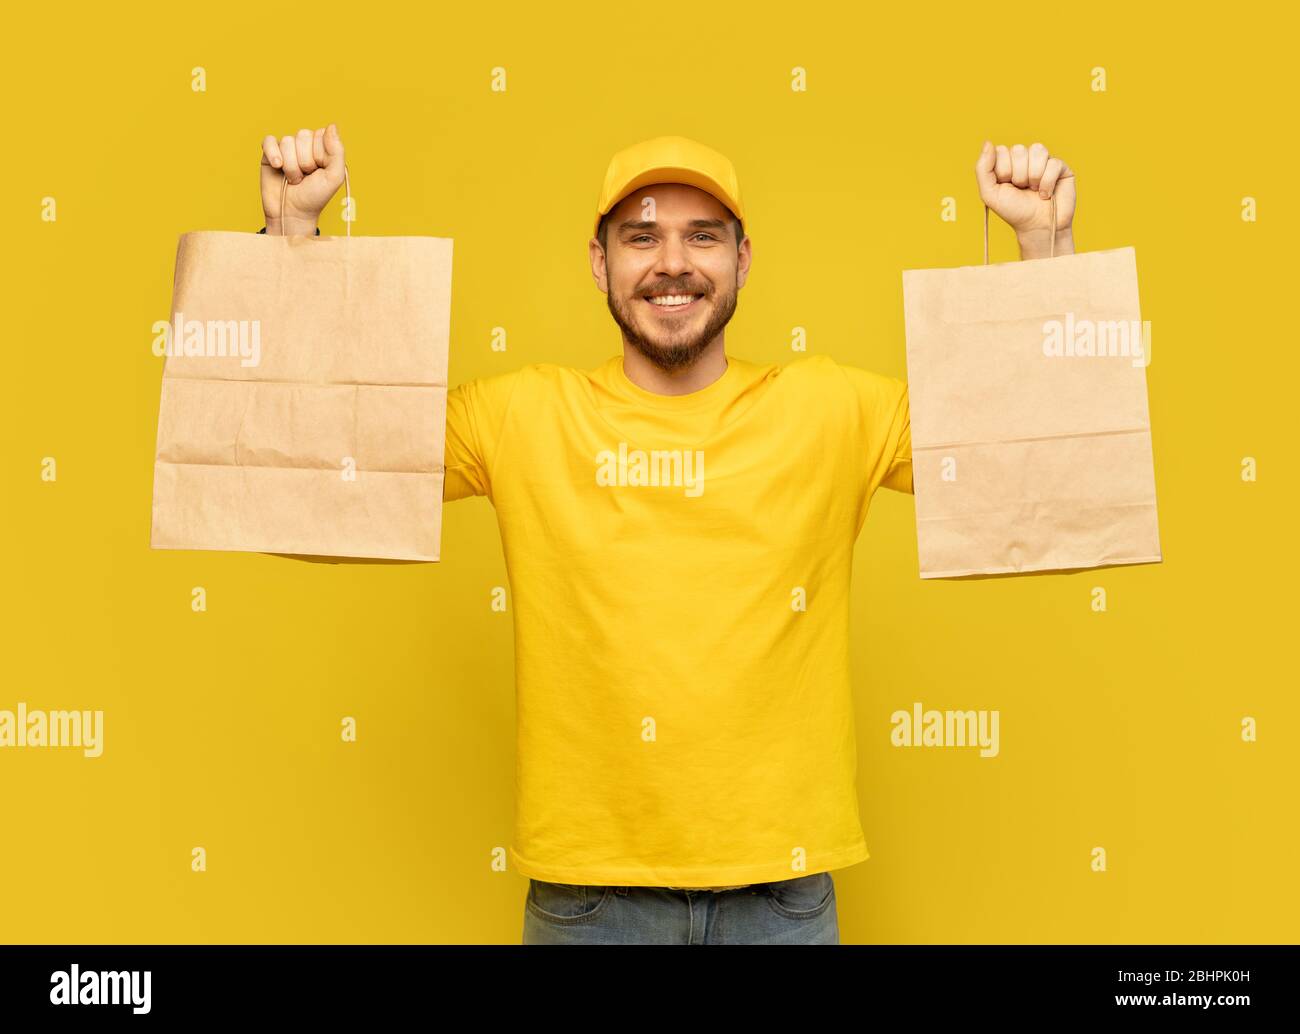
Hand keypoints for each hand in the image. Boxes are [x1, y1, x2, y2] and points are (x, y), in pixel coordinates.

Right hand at [260, 124, 345, 234]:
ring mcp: (286, 148)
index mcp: (322, 147)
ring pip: (287, 142)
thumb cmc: (315, 196)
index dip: (320, 155)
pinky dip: (273, 154)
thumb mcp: (334, 176)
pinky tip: (278, 167)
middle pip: (303, 136)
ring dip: (291, 166)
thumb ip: (337, 151)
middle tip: (306, 177)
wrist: (293, 213)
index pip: (321, 134)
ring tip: (294, 179)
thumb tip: (331, 126)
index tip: (320, 170)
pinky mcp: (269, 153)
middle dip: (305, 161)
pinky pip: (269, 141)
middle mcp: (304, 145)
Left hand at [974, 141, 1074, 256]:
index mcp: (1008, 162)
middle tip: (1021, 189)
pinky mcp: (1061, 168)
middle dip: (1017, 175)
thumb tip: (988, 142)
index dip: (1002, 171)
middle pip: (1019, 150)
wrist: (1037, 227)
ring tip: (1033, 190)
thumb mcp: (990, 193)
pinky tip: (1046, 194)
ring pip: (1037, 150)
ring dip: (1033, 176)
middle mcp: (1026, 159)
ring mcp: (1044, 161)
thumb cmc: (1014, 211)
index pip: (1001, 150)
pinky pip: (1053, 163)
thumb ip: (983, 168)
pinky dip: (1047, 183)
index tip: (1006, 186)